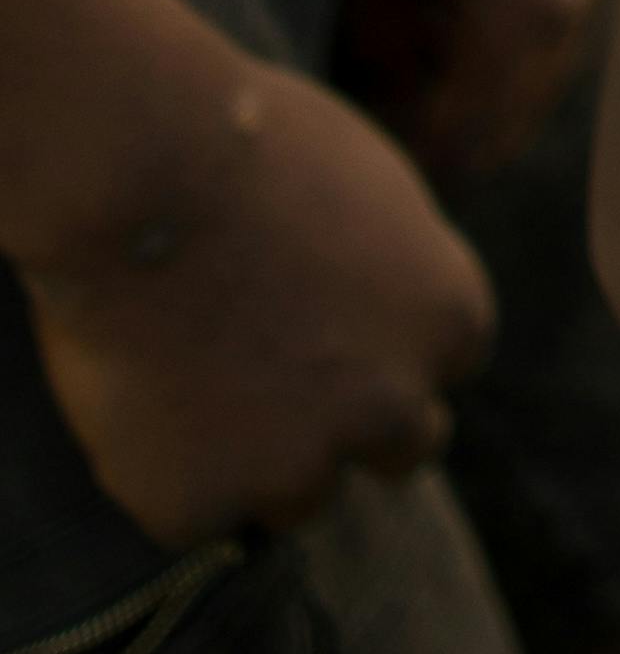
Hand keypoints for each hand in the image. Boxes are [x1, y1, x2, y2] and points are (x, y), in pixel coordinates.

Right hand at [26, 55, 497, 545]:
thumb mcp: (370, 186)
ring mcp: (297, 467)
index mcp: (449, 318)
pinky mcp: (199, 506)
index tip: (342, 333)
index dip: (390, 351)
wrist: (141, 174)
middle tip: (283, 389)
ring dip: (256, 457)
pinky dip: (163, 467)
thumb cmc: (248, 144)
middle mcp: (393, 405)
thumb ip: (393, 267)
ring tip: (190, 372)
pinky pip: (188, 508)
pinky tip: (136, 393)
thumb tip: (386, 301)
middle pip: (399, 448)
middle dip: (352, 424)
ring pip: (292, 494)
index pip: (443, 367)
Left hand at [332, 0, 619, 181]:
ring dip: (484, 71)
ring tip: (404, 56)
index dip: (401, 154)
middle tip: (373, 123)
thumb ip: (374, 40)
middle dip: (448, 122)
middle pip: (515, 107)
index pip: (463, 130)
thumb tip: (382, 97)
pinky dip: (515, 16)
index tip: (350, 162)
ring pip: (544, 55)